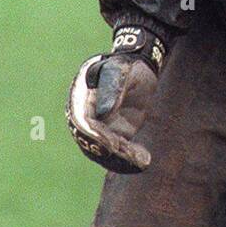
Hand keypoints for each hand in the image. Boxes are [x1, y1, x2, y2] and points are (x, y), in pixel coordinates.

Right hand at [65, 23, 166, 173]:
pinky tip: (144, 160)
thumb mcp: (120, 71)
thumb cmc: (126, 64)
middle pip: (93, 140)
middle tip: (131, 158)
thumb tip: (103, 114)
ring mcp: (101, 126)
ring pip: (106, 149)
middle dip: (112, 152)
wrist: (137, 66)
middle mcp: (87, 116)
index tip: (114, 145)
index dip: (97, 135)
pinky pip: (120, 149)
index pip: (84, 122)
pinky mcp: (115, 132)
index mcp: (81, 98)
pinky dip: (130, 156)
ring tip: (142, 161)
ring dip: (123, 158)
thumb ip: (112, 89)